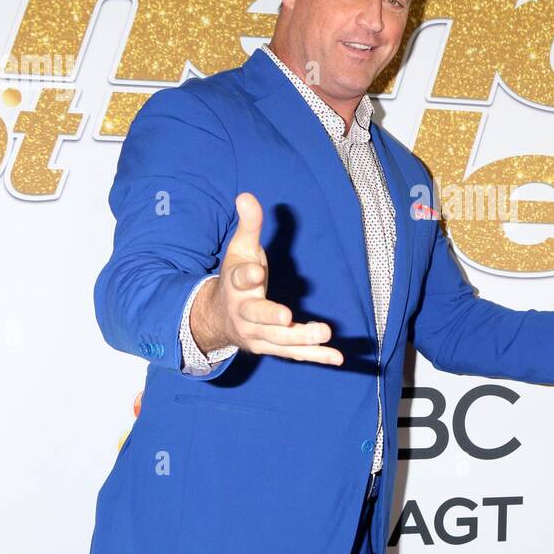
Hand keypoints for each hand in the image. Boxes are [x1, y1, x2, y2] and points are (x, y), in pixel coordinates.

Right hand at [192, 192, 343, 365]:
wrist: (217, 318)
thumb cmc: (235, 279)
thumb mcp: (240, 250)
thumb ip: (248, 225)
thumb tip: (246, 196)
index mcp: (235, 285)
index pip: (240, 279)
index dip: (248, 275)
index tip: (257, 271)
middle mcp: (244, 313)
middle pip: (258, 317)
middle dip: (272, 317)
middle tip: (287, 317)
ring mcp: (257, 334)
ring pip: (279, 340)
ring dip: (301, 339)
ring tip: (324, 334)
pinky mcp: (272, 347)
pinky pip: (294, 353)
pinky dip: (315, 356)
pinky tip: (337, 358)